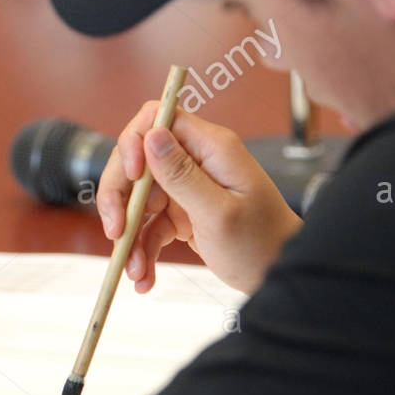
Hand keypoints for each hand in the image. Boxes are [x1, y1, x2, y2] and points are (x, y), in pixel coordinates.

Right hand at [97, 103, 301, 294]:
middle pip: (138, 160)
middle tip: (114, 230)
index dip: (135, 143)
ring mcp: (188, 187)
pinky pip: (149, 225)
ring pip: (138, 198)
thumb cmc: (262, 245)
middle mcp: (197, 161)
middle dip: (120, 195)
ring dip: (129, 234)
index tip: (130, 177)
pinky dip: (142, 249)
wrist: (280, 276)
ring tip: (132, 269)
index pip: (158, 119)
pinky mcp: (182, 212)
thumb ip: (182, 174)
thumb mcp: (219, 213)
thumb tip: (152, 135)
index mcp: (212, 148)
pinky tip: (143, 275)